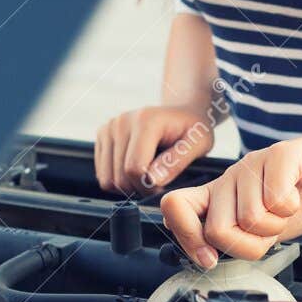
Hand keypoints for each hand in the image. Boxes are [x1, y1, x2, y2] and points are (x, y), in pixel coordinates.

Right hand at [94, 104, 215, 193]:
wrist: (182, 113)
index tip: (165, 186)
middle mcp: (122, 121)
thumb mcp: (198, 145)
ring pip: (108, 179)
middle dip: (140, 188)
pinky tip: (136, 169)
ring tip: (148, 175)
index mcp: (146, 121)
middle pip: (120, 177)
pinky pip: (102, 174)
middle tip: (159, 182)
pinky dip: (119, 180)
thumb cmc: (193, 130)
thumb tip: (152, 181)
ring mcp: (109, 127)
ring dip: (129, 186)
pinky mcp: (102, 135)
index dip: (150, 187)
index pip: (135, 169)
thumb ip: (175, 163)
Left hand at [160, 129, 301, 266]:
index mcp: (219, 195)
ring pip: (249, 219)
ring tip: (285, 210)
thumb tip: (206, 255)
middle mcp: (229, 177)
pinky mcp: (279, 155)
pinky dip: (291, 209)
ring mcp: (252, 163)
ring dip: (276, 225)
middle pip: (216, 229)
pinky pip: (276, 200)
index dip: (188, 237)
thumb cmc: (300, 196)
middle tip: (269, 230)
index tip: (211, 257)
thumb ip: (235, 240)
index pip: (175, 206)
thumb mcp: (263, 231)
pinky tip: (295, 196)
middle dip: (249, 243)